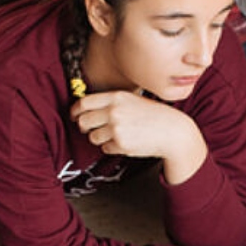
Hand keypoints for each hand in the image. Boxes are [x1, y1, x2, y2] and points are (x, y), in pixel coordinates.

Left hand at [70, 91, 206, 181]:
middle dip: (85, 127)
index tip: (74, 116)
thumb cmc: (152, 115)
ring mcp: (116, 128)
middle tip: (91, 129)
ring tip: (117, 135)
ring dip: (100, 139)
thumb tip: (86, 110)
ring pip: (93, 137)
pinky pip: (105, 148)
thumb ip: (110, 103)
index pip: (84, 103)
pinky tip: (126, 142)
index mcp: (115, 97)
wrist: (171, 130)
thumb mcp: (131, 100)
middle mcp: (113, 111)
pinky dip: (112, 147)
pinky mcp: (120, 144)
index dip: (75, 111)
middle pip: (84, 122)